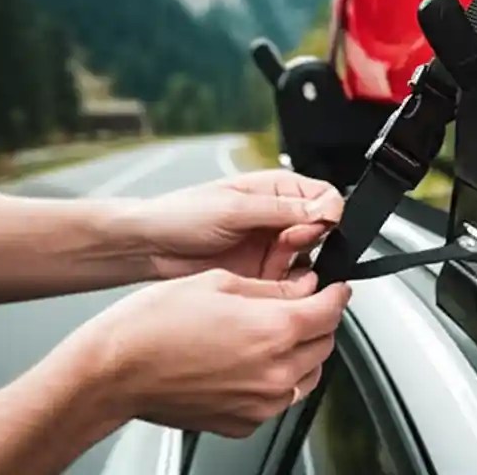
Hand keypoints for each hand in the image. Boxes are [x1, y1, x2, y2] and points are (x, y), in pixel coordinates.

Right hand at [62, 269, 350, 437]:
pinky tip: (252, 362)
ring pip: (308, 376)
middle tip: (302, 304)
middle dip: (320, 321)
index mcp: (273, 330)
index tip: (333, 287)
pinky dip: (278, 381)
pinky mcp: (244, 422)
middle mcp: (274, 373)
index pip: (331, 311)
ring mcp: (260, 403)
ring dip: (303, 353)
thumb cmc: (151, 326)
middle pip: (325, 344)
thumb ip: (270, 288)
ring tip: (275, 333)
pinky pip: (279, 400)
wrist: (113, 372)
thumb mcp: (217, 283)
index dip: (336, 293)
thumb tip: (302, 287)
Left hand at [107, 170, 343, 280]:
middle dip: (309, 239)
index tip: (313, 226)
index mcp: (275, 190)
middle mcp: (277, 217)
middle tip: (288, 244)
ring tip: (274, 262)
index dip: (326, 213)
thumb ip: (280, 210)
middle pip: (320, 230)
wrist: (150, 248)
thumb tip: (323, 209)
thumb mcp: (233, 208)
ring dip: (298, 264)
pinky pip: (288, 282)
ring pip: (308, 258)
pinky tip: (270, 282)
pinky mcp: (262, 273)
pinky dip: (286, 285)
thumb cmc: (180, 215)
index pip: (323, 197)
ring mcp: (270, 247)